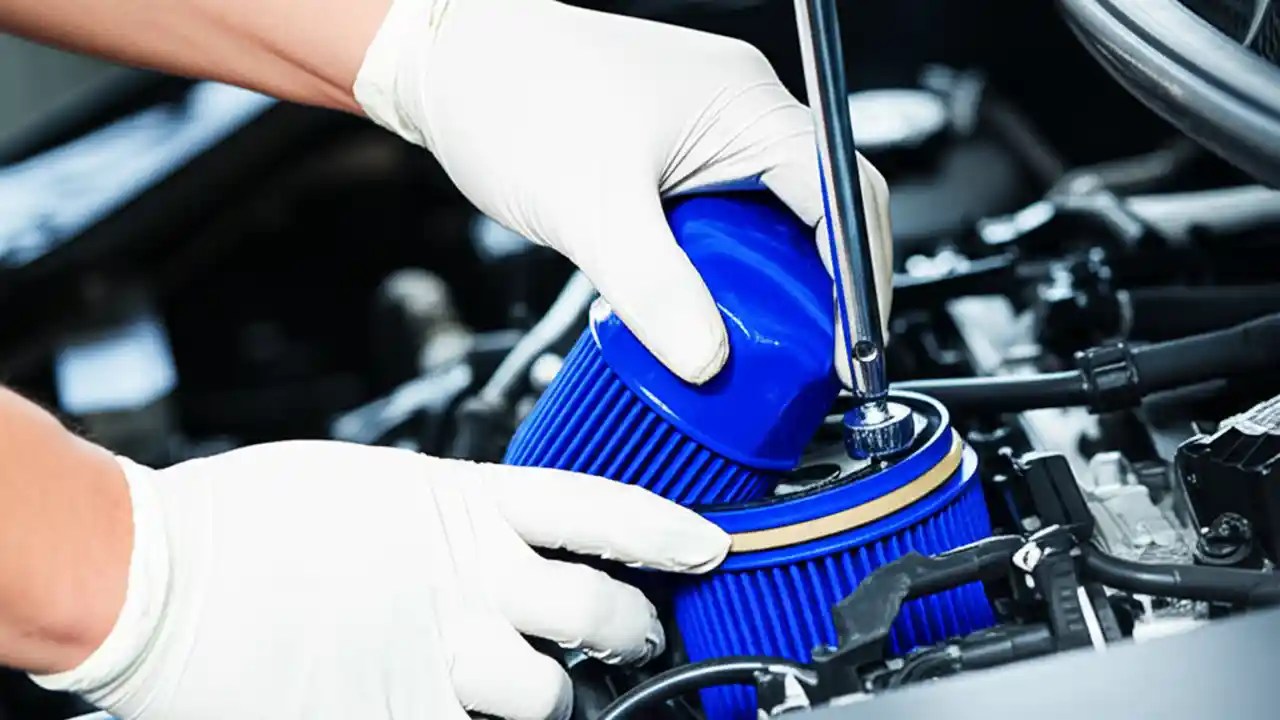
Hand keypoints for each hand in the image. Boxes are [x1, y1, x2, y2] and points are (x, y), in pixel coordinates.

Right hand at [31, 441, 729, 719]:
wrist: (165, 576)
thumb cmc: (253, 522)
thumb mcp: (376, 492)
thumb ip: (451, 520)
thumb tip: (499, 544)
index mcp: (463, 503)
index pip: (597, 509)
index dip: (661, 528)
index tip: (708, 542)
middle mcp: (469, 575)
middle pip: (594, 606)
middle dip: (633, 625)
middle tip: (645, 632)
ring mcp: (441, 647)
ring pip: (553, 682)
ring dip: (574, 688)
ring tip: (577, 687)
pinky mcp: (404, 703)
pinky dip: (504, 715)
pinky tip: (514, 706)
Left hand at [354, 0, 892, 386]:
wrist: (448, 67)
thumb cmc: (513, 94)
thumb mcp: (592, 207)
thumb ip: (655, 288)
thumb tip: (707, 357)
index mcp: (746, 106)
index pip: (843, 196)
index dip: (858, 280)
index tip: (847, 348)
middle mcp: (740, 113)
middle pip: (818, 214)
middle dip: (820, 292)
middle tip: (808, 360)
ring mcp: (708, 135)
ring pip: (768, 223)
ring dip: (768, 284)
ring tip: (762, 346)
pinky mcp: (673, 160)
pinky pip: (724, 223)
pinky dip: (724, 270)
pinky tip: (706, 308)